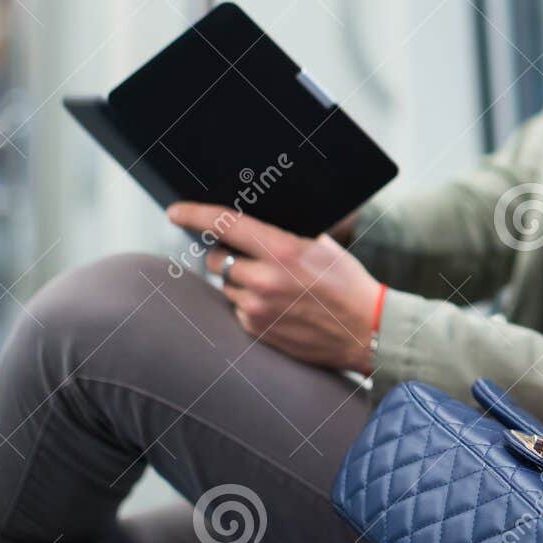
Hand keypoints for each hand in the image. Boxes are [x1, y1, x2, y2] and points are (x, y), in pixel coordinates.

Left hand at [166, 201, 382, 373]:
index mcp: (283, 251)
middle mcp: (265, 280)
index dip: (195, 215)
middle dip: (227, 254)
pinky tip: (279, 306)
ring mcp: (258, 308)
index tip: (176, 211)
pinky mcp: (257, 330)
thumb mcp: (323, 247)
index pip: (226, 224)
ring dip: (241, 281)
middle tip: (248, 256)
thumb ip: (286, 236)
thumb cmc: (349, 284)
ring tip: (275, 285)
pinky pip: (238, 310)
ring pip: (228, 285)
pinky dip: (250, 304)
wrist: (366, 331)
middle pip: (217, 259)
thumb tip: (254, 225)